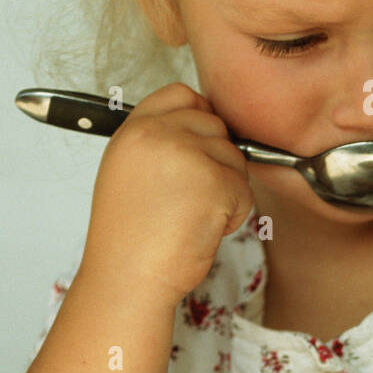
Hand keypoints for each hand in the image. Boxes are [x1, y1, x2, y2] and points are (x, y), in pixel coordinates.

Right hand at [81, 81, 254, 309]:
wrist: (128, 278)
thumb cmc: (131, 239)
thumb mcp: (128, 173)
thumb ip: (158, 143)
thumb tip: (202, 127)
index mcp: (133, 131)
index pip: (181, 94)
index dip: (199, 115)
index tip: (199, 144)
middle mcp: (157, 135)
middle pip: (215, 126)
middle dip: (215, 161)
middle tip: (191, 198)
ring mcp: (187, 155)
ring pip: (234, 158)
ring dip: (225, 190)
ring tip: (191, 217)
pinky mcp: (214, 181)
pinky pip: (244, 190)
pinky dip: (234, 214)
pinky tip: (203, 229)